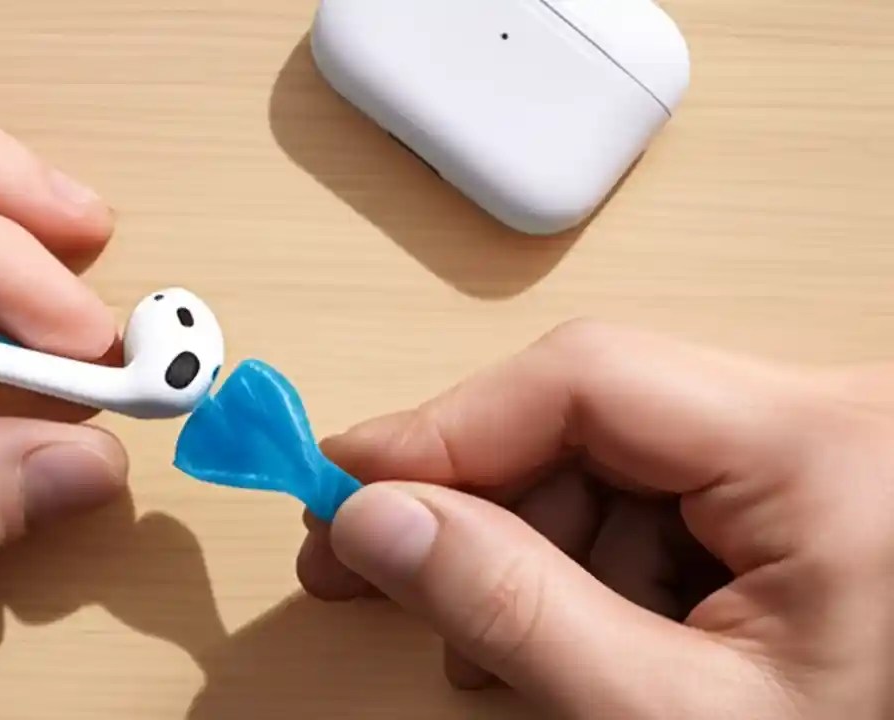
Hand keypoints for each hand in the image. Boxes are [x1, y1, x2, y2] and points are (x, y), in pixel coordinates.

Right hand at [299, 320, 893, 718]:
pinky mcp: (795, 493)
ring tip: (483, 649)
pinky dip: (587, 569)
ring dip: (527, 554)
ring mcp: (811, 453)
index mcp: (823, 449)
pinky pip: (650, 500)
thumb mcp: (671, 717)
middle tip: (364, 563)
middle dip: (473, 506)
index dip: (442, 427)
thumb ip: (515, 611)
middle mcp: (825, 420)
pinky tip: (563, 638)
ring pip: (604, 463)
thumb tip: (373, 519)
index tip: (342, 481)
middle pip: (585, 416)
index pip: (584, 378)